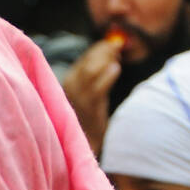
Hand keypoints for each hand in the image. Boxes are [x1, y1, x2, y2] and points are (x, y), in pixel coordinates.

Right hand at [62, 38, 122, 155]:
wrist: (85, 144)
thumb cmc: (90, 116)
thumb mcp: (90, 92)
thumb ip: (96, 74)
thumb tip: (113, 52)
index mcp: (69, 81)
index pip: (85, 57)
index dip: (101, 48)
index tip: (115, 45)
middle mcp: (69, 87)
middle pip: (88, 60)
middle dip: (105, 50)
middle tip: (119, 49)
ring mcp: (77, 97)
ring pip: (91, 69)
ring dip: (107, 60)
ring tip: (118, 59)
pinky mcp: (88, 108)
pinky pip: (98, 86)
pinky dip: (108, 75)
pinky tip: (116, 69)